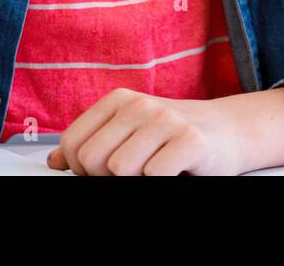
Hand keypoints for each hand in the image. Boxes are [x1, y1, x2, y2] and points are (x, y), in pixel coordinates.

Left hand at [46, 88, 248, 175]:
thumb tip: (53, 162)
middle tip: (133, 175)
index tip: (102, 173)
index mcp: (118, 100)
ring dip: (135, 181)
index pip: (72, 144)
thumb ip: (94, 143)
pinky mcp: (190, 140)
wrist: (230, 131)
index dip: (81, 170)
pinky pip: (153, 176)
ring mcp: (166, 120)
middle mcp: (140, 104)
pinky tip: (174, 172)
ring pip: (119, 169)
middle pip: (91, 159)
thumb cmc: (176, 137)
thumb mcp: (130, 133)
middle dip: (105, 178)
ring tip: (154, 172)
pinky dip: (160, 182)